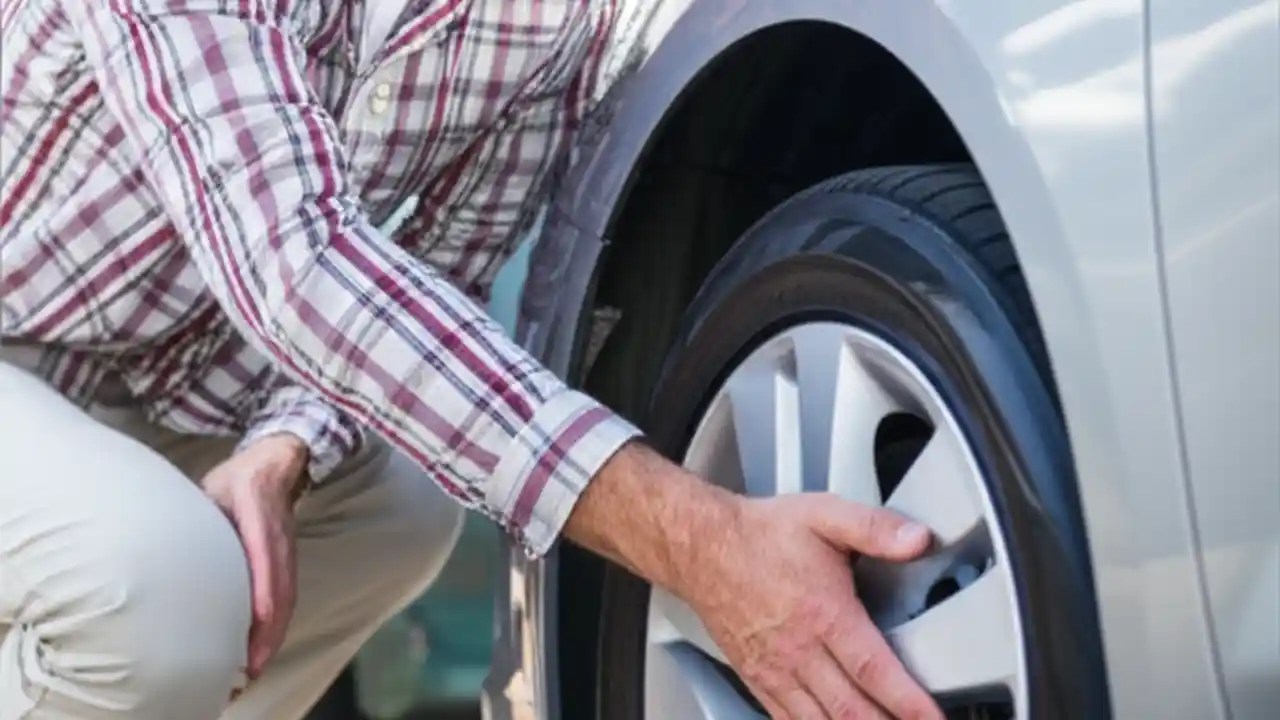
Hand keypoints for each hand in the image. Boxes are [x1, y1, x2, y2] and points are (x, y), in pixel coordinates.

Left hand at [202, 434, 308, 680]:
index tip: (256, 623)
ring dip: (273, 638)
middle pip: (281, 595)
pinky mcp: (287, 562)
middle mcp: (277, 543)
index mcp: (259, 520)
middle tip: (247, 670)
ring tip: (253, 669)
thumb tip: (172, 549)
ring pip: (286, 602)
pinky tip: (263, 646)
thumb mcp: (214, 488)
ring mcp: (286, 554)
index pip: (265, 563)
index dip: (262, 596)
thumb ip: (200, 516)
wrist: (276, 464)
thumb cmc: (238, 478)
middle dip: (267, 635)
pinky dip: (277, 627)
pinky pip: (287, 598)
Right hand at [680, 493, 942, 719]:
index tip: (933, 718)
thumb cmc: (760, 534)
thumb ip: (874, 527)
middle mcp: (800, 650)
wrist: (700, 547)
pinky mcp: (758, 678)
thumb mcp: (824, 514)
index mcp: (824, 613)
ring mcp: (776, 670)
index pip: (874, 669)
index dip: (908, 701)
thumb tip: (919, 539)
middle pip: (851, 711)